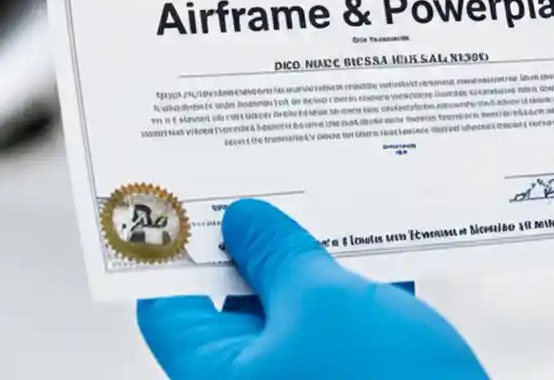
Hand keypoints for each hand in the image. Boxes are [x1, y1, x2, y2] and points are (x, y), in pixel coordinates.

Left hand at [137, 199, 486, 378]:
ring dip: (315, 266)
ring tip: (334, 212)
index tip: (197, 199)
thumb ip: (278, 254)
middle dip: (258, 247)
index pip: (169, 306)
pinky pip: (338, 335)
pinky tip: (383, 255)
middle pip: (232, 306)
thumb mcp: (324, 301)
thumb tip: (243, 220)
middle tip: (275, 192)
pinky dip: (356, 296)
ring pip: (292, 317)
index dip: (179, 249)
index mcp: (218, 377)